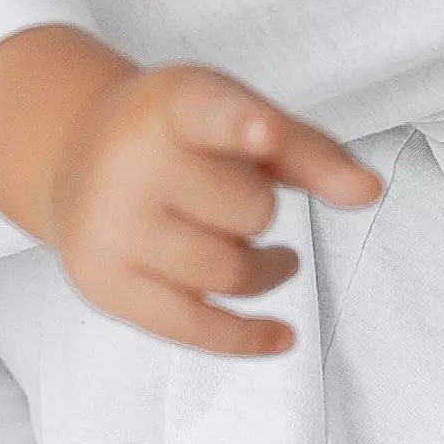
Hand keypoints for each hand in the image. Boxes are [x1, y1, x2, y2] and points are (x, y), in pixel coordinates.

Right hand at [0, 26, 382, 355]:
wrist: (74, 158)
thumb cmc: (175, 136)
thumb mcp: (237, 118)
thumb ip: (307, 152)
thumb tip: (369, 192)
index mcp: (171, 106)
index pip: (208, 112)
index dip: (240, 123)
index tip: (266, 131)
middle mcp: (130, 165)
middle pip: (249, 212)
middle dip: (260, 211)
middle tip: (236, 196)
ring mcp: (111, 229)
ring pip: (227, 275)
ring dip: (265, 271)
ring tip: (274, 259)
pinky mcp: (106, 284)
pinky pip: (192, 329)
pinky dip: (246, 337)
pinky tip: (282, 335)